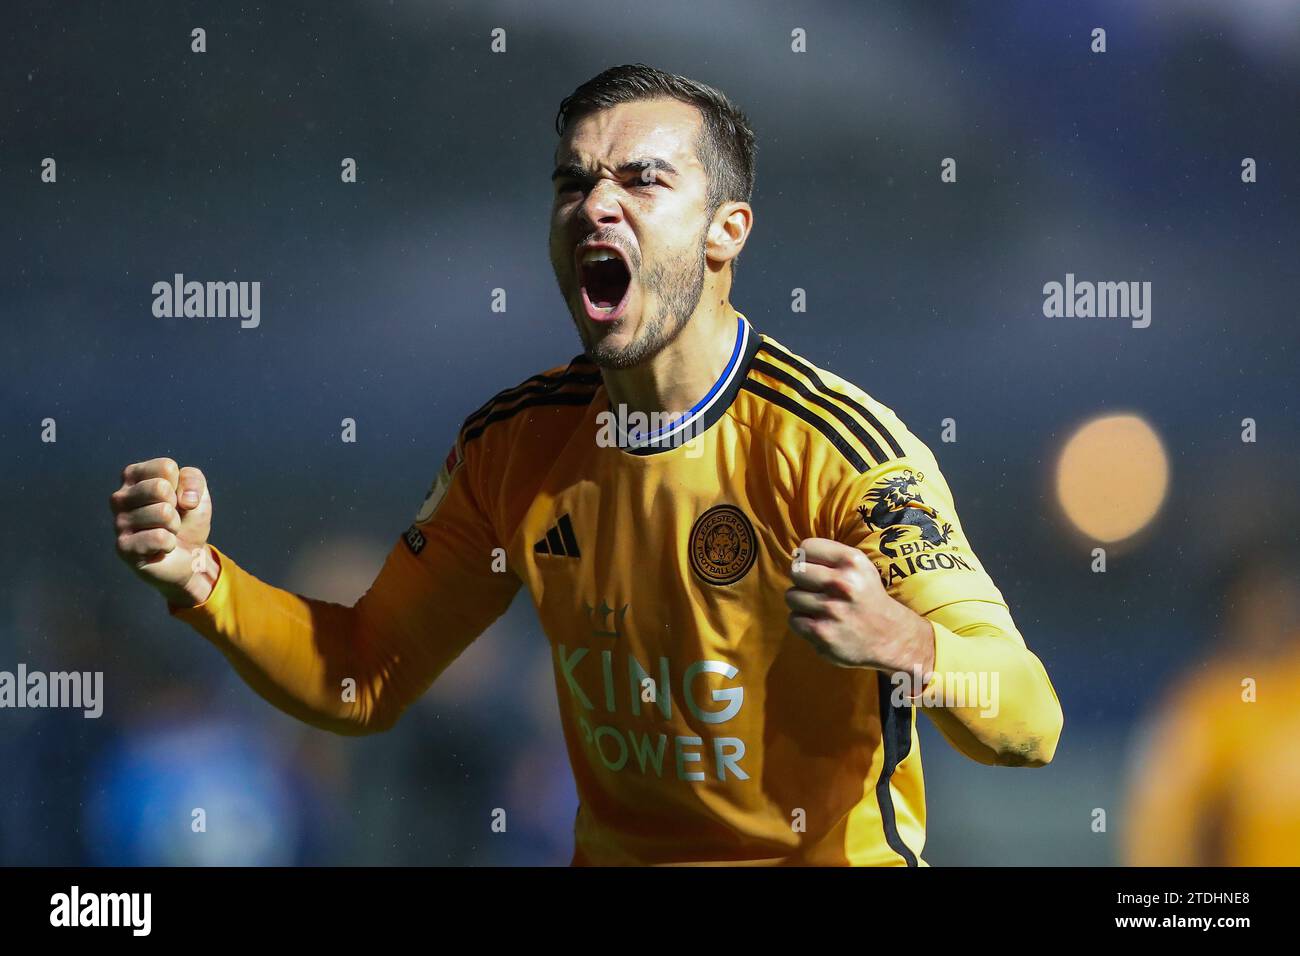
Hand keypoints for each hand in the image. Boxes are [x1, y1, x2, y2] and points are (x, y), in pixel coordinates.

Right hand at [110, 457, 216, 606]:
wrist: (189, 555)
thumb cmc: (187, 519)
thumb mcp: (198, 493)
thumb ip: (193, 479)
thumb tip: (185, 500)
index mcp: (134, 476)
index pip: (166, 467)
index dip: (182, 486)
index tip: (178, 498)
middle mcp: (120, 497)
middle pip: (161, 488)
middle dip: (177, 506)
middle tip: (172, 518)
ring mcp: (119, 522)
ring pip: (163, 512)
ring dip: (174, 526)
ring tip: (166, 532)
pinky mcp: (123, 547)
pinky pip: (160, 537)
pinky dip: (170, 543)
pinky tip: (160, 548)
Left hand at [786, 537, 934, 675]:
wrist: (891, 638)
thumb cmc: (868, 598)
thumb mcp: (860, 568)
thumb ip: (831, 558)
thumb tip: (796, 555)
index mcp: (852, 562)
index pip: (807, 547)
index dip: (806, 558)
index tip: (814, 569)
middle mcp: (842, 583)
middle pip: (796, 572)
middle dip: (803, 582)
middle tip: (817, 591)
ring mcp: (831, 609)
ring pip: (791, 596)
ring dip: (802, 604)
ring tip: (820, 609)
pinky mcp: (821, 633)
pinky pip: (793, 619)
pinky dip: (803, 623)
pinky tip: (820, 623)